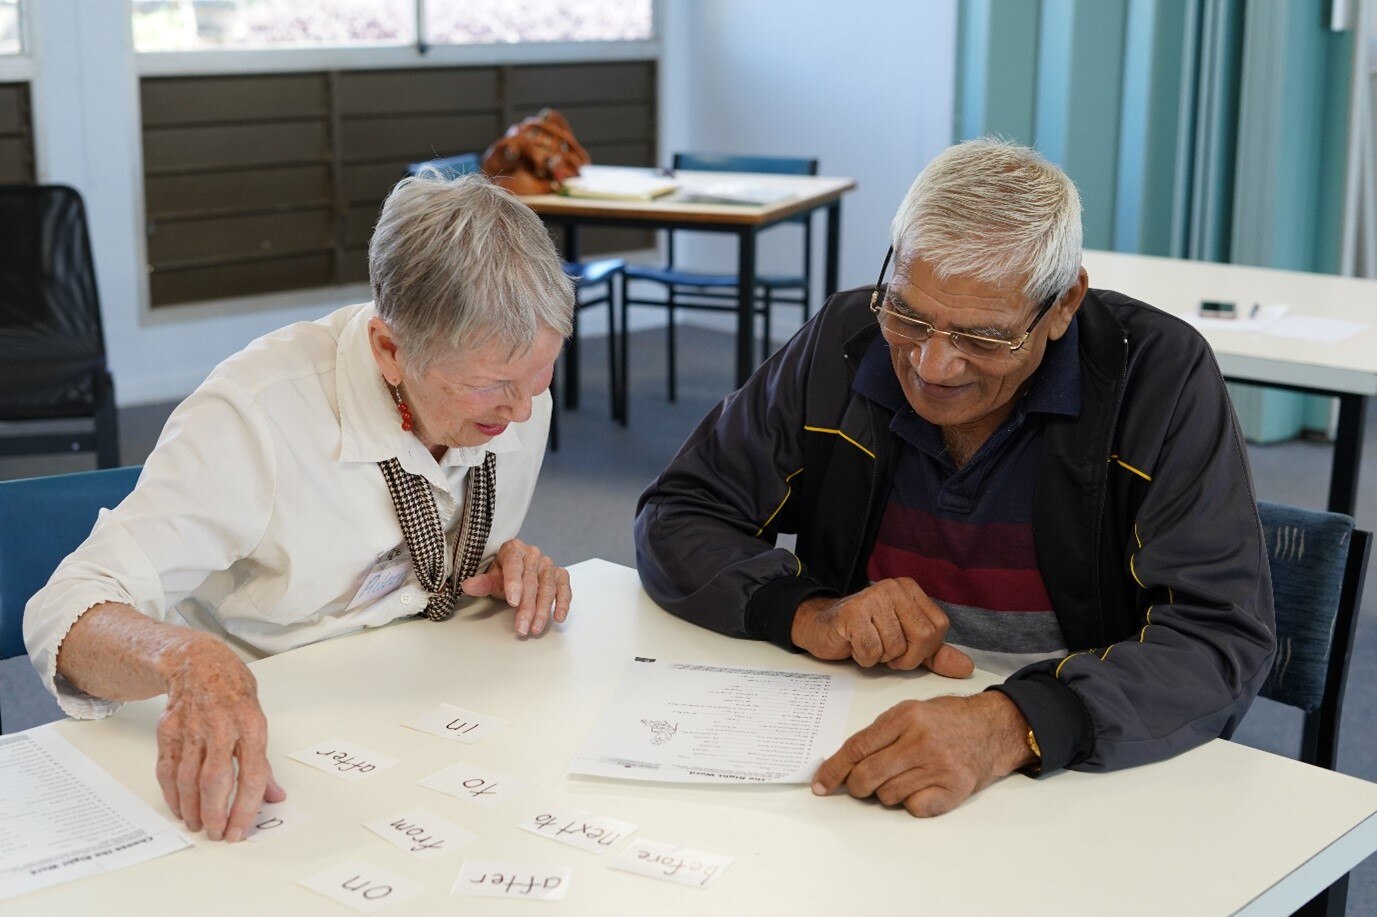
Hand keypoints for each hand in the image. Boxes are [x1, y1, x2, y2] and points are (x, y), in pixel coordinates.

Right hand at [155, 637, 284, 841]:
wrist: (198, 663)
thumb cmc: (234, 692)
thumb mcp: (258, 719)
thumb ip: (263, 761)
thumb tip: (274, 796)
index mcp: (251, 725)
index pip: (252, 775)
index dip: (246, 808)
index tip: (239, 830)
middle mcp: (221, 727)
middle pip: (215, 781)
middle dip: (215, 814)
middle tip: (216, 834)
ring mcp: (192, 728)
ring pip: (188, 779)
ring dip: (192, 809)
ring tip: (198, 826)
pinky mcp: (168, 731)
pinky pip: (167, 770)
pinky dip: (172, 795)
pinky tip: (180, 808)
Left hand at [461, 538, 571, 635]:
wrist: (516, 568)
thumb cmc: (503, 573)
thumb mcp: (490, 578)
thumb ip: (482, 583)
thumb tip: (468, 586)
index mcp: (513, 550)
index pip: (515, 566)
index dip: (514, 584)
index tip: (513, 602)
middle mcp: (533, 554)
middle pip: (531, 582)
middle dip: (527, 607)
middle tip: (522, 627)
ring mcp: (548, 564)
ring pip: (548, 588)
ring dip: (543, 610)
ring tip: (535, 628)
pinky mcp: (559, 574)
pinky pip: (564, 588)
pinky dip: (563, 603)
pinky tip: (558, 617)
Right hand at [791, 578, 973, 673]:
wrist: (822, 627)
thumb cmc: (865, 634)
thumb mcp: (906, 644)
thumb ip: (936, 654)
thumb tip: (966, 667)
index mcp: (909, 590)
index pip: (938, 628)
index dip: (924, 650)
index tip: (905, 650)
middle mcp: (892, 588)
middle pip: (922, 636)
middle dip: (905, 657)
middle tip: (887, 654)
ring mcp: (871, 597)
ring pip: (896, 646)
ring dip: (881, 658)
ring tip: (868, 646)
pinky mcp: (851, 613)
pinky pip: (872, 650)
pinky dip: (864, 658)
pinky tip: (855, 646)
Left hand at [812, 692, 1033, 816]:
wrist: (993, 727)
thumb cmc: (948, 720)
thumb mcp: (911, 711)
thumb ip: (880, 734)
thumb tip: (844, 763)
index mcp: (904, 717)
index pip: (856, 748)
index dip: (834, 770)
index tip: (821, 785)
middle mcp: (920, 740)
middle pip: (867, 776)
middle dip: (856, 787)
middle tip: (861, 785)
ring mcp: (938, 766)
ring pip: (888, 795)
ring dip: (887, 793)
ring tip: (906, 777)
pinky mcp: (953, 788)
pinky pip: (913, 808)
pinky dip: (911, 803)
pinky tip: (923, 787)